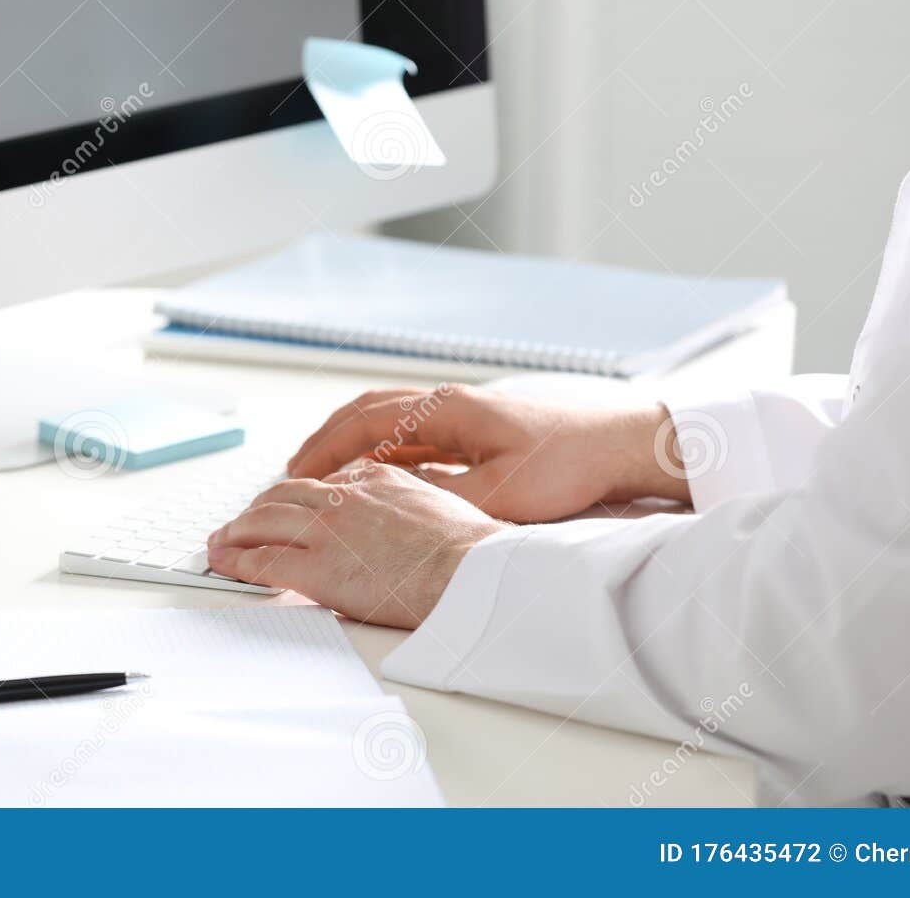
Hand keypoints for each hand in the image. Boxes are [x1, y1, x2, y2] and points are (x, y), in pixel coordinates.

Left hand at [206, 462, 504, 627]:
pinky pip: (263, 559)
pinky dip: (235, 559)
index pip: (326, 481)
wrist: (469, 571)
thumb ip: (411, 504)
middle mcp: (346, 496)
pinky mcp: (316, 565)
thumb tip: (406, 521)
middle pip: (286, 493)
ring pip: (265, 520)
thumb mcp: (441, 505)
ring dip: (237, 530)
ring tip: (221, 539)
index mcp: (378, 478)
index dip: (300, 496)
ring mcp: (328, 529)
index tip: (291, 505)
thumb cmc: (469, 552)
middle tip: (243, 520)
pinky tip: (221, 562)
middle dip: (259, 507)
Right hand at [287, 385, 689, 522]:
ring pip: (386, 421)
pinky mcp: (473, 427)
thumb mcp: (500, 494)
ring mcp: (459, 411)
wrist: (617, 442)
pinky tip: (372, 476)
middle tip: (292, 474)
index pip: (364, 422)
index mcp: (446, 408)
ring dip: (350, 445)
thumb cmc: (567, 462)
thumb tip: (388, 508)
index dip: (323, 450)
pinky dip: (380, 450)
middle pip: (365, 413)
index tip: (294, 476)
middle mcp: (446, 401)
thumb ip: (441, 499)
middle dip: (324, 442)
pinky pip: (411, 433)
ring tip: (321, 476)